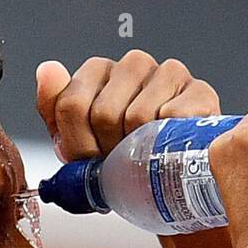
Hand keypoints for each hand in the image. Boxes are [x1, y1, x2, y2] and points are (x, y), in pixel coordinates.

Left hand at [35, 51, 219, 161]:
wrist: (167, 183)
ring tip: (144, 157)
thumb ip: (55, 108)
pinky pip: (171, 118)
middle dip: (108, 150)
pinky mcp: (200, 91)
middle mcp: (133, 63)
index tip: (91, 158)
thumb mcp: (77, 143)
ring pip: (138, 116)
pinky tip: (169, 148)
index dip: (79, 144)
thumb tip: (47, 68)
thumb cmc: (119, 160)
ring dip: (137, 150)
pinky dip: (166, 143)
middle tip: (120, 163)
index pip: (71, 105)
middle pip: (104, 113)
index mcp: (98, 71)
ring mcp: (169, 72)